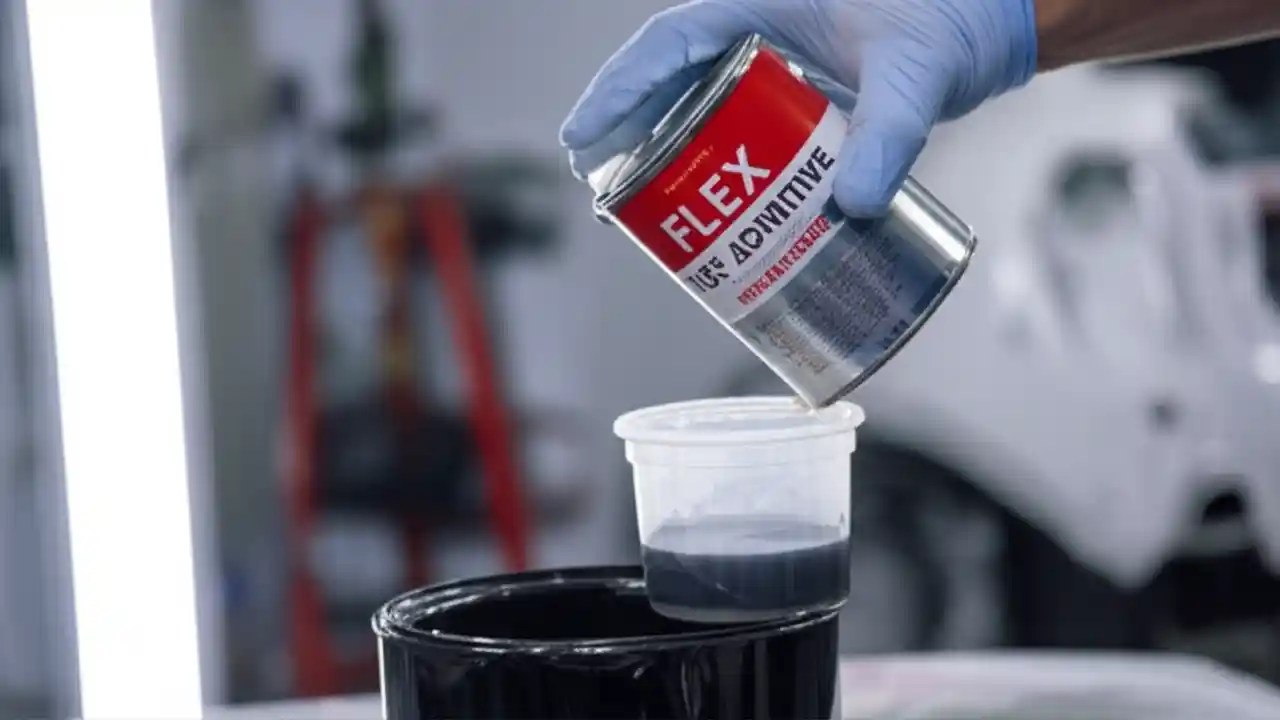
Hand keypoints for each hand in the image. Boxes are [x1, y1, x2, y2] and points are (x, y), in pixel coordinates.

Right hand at [560, 0, 1036, 216]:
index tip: (581, 137)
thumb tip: (853, 206)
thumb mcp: (913, 74)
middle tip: (601, 188)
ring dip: (670, 155)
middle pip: (672, 84)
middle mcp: (761, 36)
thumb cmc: (953, 17)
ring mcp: (780, 70)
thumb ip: (887, 134)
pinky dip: (721, 166)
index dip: (616, 91)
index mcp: (762, 6)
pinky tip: (715, 210)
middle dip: (629, 133)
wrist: (993, 22)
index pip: (667, 45)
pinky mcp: (803, 101)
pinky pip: (745, 132)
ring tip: (641, 207)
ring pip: (704, 110)